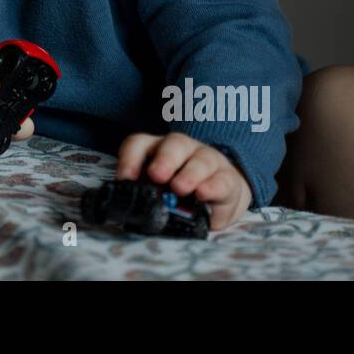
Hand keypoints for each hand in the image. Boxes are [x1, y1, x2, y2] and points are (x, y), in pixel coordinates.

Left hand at [116, 132, 251, 230]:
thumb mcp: (160, 194)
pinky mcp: (228, 178)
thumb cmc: (181, 194)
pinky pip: (222, 180)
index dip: (130, 158)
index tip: (126, 178)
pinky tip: (203, 194)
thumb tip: (135, 209)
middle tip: (156, 175)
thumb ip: (148, 196)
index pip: (140, 144)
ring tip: (180, 188)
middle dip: (165, 159)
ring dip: (189, 173)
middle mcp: (183, 150)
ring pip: (200, 160)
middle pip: (174, 144)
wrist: (219, 197)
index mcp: (158, 150)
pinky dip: (213, 187)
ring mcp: (207, 160)